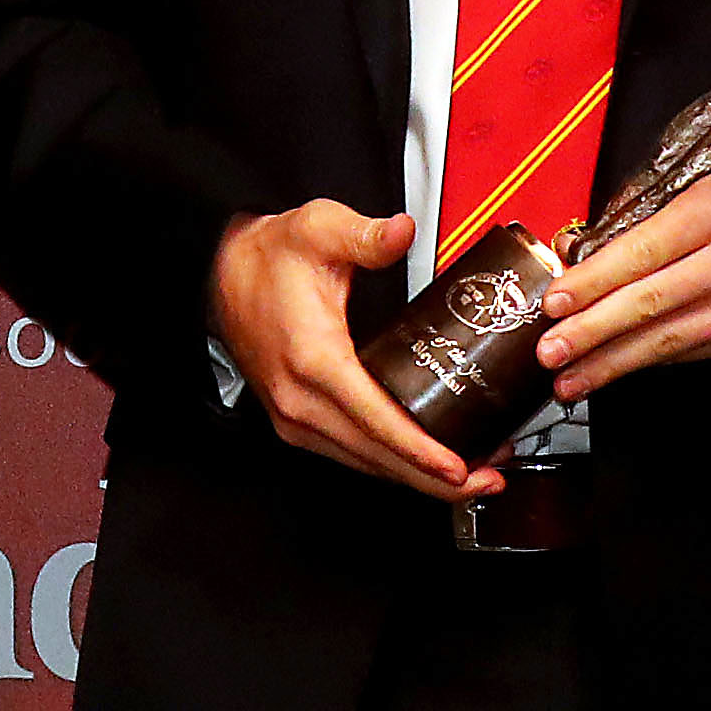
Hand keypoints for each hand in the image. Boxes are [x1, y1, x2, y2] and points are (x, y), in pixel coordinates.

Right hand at [207, 201, 500, 504]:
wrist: (222, 272)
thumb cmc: (269, 258)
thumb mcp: (317, 230)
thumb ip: (364, 234)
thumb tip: (402, 232)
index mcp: (312, 360)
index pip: (374, 420)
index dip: (420, 450)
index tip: (458, 467)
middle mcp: (300, 401)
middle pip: (376, 457)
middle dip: (435, 478)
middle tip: (488, 480)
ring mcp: (295, 417)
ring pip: (365, 463)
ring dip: (417, 477)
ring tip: (472, 478)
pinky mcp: (297, 422)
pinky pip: (352, 455)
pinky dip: (391, 465)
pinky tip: (425, 464)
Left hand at [535, 149, 710, 398]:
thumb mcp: (706, 178)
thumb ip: (646, 216)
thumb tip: (580, 254)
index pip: (645, 251)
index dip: (595, 282)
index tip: (555, 303)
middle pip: (654, 303)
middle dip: (594, 333)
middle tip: (550, 352)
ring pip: (673, 340)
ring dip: (615, 363)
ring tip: (572, 377)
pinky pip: (695, 352)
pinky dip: (652, 361)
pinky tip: (619, 368)